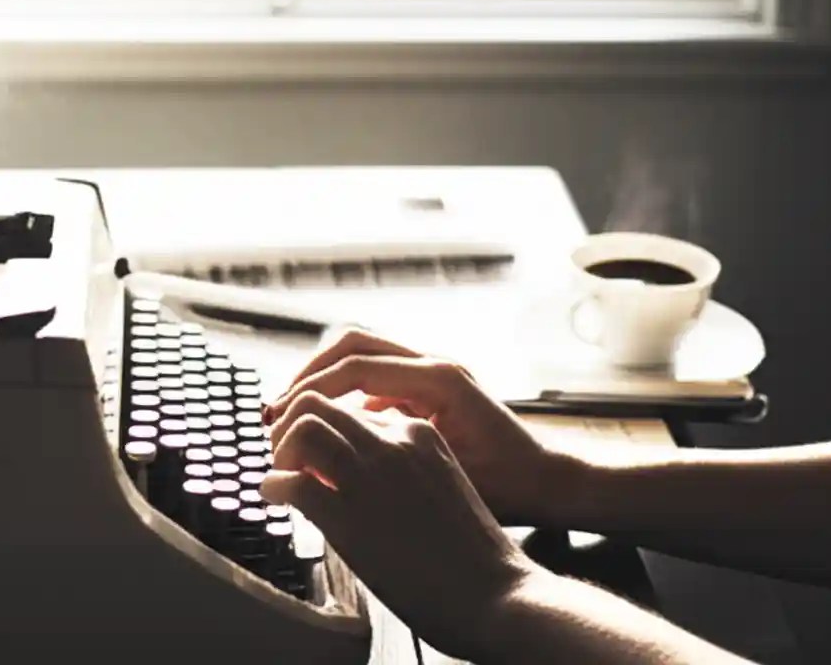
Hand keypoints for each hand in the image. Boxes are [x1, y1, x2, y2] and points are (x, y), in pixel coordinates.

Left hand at [260, 397, 537, 659]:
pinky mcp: (349, 513)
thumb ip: (402, 467)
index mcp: (419, 433)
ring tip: (282, 471)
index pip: (352, 407)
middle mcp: (393, 442)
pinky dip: (274, 484)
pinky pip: (292, 480)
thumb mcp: (440, 485)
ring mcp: (371, 474)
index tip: (314, 446)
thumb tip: (356, 469)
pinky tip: (276, 496)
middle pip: (319, 402)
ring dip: (281, 447)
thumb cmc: (471, 553)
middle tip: (284, 451)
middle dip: (291, 422)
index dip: (326, 425)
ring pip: (302, 426)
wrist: (496, 594)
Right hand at [266, 328, 582, 524]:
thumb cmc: (510, 488)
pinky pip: (377, 375)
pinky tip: (331, 427)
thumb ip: (388, 461)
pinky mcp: (430, 386)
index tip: (281, 418)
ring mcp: (433, 371)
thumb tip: (322, 467)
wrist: (551, 482)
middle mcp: (435, 365)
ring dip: (324, 378)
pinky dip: (346, 392)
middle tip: (280, 409)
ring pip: (362, 352)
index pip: (355, 367)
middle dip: (308, 372)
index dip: (310, 390)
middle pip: (352, 342)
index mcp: (438, 381)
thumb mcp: (446, 478)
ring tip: (295, 414)